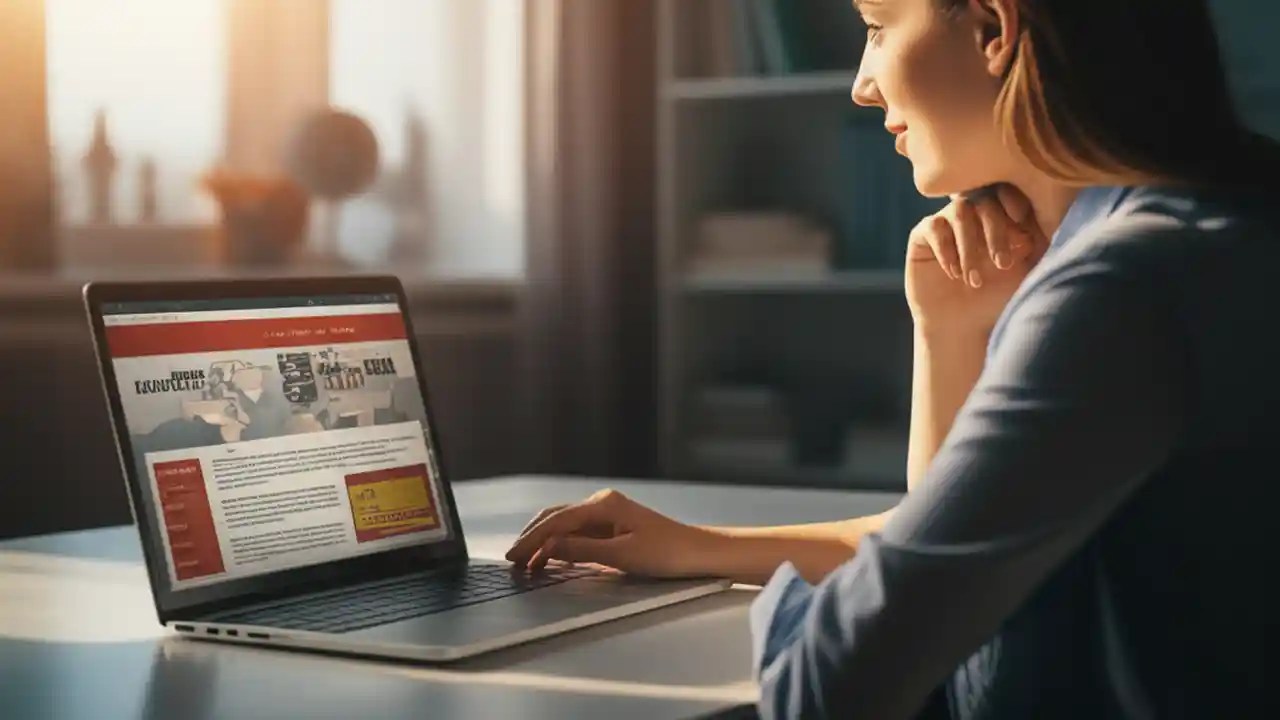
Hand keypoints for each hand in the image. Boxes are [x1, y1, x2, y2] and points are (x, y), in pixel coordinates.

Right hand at [504, 489, 710, 577]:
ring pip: (565, 526)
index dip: (531, 539)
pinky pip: (578, 533)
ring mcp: (607, 514)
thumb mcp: (621, 555)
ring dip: (544, 543)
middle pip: (556, 518)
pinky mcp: (613, 526)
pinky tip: (551, 558)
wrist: (698, 552)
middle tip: (512, 560)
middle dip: (532, 538)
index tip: (512, 556)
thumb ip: (582, 550)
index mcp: (603, 504)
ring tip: (527, 564)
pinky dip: (561, 545)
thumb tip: (548, 547)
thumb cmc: (665, 553)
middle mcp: (602, 503)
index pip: (556, 521)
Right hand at [905, 184, 1049, 335]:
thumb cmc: (997, 297)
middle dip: (996, 232)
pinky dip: (946, 250)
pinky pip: (934, 226)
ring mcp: (947, 221)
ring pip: (959, 210)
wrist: (961, 324)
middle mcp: (974, 213)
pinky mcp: (923, 235)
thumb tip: (1052, 216)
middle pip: (985, 199)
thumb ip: (1040, 243)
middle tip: (1002, 265)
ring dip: (970, 245)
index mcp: (1001, 214)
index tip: (1024, 236)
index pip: (1009, 193)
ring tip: (974, 279)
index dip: (1016, 205)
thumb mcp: (1026, 271)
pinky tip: (954, 274)